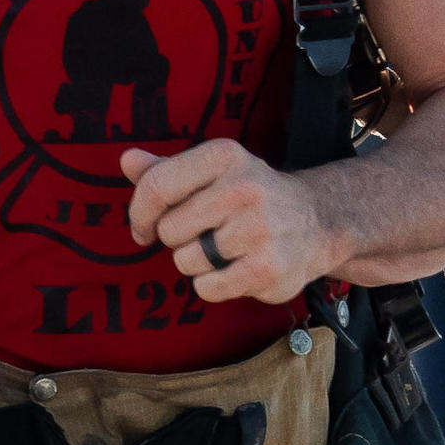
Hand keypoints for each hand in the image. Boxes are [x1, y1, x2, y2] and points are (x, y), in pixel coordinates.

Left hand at [121, 140, 336, 308]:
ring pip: (185, 261)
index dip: (139, 214)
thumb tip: (126, 161)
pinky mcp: (267, 269)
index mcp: (224, 156)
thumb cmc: (249, 197)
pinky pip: (206, 288)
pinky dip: (213, 285)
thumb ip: (166, 170)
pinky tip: (237, 268)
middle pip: (168, 230)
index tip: (143, 228)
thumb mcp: (212, 173)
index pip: (156, 186)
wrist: (317, 222)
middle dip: (179, 238)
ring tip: (227, 249)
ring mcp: (258, 229)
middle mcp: (244, 188)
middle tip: (210, 232)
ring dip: (197, 263)